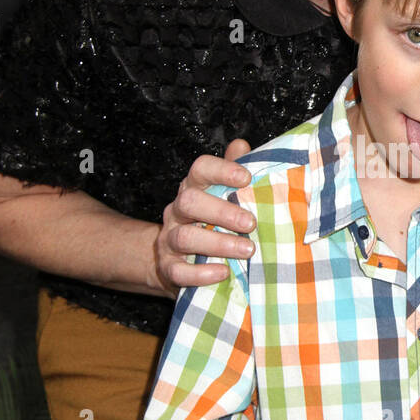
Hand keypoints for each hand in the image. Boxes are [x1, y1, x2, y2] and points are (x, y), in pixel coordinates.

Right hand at [153, 139, 255, 294]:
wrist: (179, 262)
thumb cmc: (210, 223)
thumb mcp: (221, 197)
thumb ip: (232, 172)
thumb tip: (241, 145)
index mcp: (193, 189)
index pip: (200, 169)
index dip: (221, 170)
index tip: (246, 178)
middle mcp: (177, 211)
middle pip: (189, 202)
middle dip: (221, 211)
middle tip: (250, 223)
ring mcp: (169, 239)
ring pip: (185, 237)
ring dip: (218, 243)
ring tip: (247, 250)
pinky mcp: (168, 267)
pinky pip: (178, 271)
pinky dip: (201, 274)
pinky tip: (223, 273)